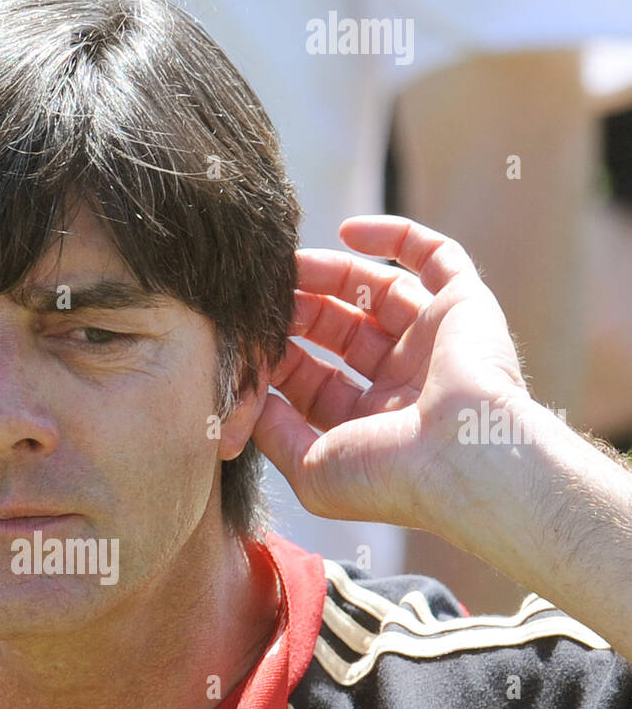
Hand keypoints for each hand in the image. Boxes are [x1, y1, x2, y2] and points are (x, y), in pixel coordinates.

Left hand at [252, 215, 529, 532]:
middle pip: (339, 333)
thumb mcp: (310, 470)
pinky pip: (434, 256)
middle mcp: (404, 385)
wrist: (464, 460)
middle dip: (297, 312)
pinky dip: (394, 236)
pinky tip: (346, 231)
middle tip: (261, 296)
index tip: (244, 341)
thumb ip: (275, 434)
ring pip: (376, 293)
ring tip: (287, 264)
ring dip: (330, 274)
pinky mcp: (465, 306)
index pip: (313, 382)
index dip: (276, 359)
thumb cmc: (388, 478)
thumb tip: (247, 400)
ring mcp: (434, 344)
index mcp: (371, 426)